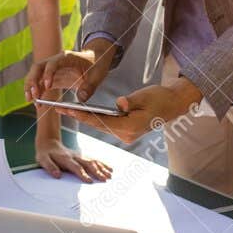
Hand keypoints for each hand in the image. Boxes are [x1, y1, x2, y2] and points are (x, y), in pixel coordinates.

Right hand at [25, 41, 115, 104]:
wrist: (95, 61)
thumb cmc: (96, 65)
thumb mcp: (97, 74)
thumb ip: (90, 86)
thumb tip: (81, 98)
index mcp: (66, 58)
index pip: (52, 63)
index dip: (48, 74)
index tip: (48, 86)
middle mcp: (55, 62)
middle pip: (37, 68)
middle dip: (32, 81)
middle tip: (32, 95)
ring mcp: (52, 70)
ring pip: (35, 76)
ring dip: (30, 87)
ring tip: (31, 100)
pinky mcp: (52, 78)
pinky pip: (40, 85)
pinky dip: (37, 93)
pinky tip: (38, 103)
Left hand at [35, 136, 112, 181]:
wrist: (49, 143)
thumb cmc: (45, 154)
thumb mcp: (42, 160)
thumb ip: (50, 167)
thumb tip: (58, 175)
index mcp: (65, 159)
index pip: (76, 167)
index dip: (83, 174)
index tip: (90, 182)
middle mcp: (74, 156)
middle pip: (88, 163)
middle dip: (97, 172)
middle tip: (105, 180)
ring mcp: (79, 155)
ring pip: (93, 161)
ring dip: (102, 168)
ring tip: (110, 176)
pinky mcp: (82, 156)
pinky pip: (94, 159)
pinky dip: (103, 164)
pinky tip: (110, 169)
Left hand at [53, 79, 199, 143]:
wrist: (173, 105)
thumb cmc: (159, 98)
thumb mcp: (143, 96)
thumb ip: (129, 101)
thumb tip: (118, 104)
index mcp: (130, 127)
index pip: (100, 121)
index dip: (82, 115)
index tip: (66, 110)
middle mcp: (127, 135)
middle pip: (97, 125)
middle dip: (78, 116)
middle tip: (58, 108)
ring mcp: (127, 136)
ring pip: (101, 126)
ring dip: (85, 118)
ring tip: (66, 110)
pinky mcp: (127, 132)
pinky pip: (107, 125)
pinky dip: (95, 119)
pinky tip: (82, 113)